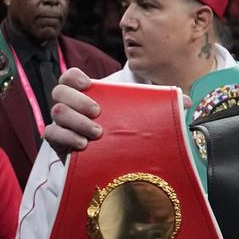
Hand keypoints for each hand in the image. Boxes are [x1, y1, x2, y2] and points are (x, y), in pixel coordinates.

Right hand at [44, 69, 192, 158]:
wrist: (118, 161)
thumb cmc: (129, 133)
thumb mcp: (144, 118)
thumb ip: (162, 106)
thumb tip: (187, 102)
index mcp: (88, 95)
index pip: (70, 77)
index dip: (74, 77)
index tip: (89, 84)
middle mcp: (72, 107)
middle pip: (59, 93)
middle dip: (78, 101)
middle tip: (99, 113)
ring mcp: (64, 125)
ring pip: (57, 113)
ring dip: (75, 121)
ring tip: (97, 133)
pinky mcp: (60, 143)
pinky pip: (51, 135)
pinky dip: (65, 137)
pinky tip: (83, 145)